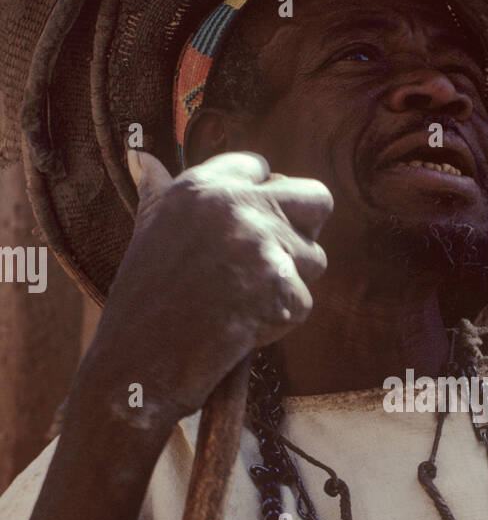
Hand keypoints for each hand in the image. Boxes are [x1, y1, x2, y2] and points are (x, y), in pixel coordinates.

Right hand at [83, 150, 330, 422]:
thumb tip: (140, 156)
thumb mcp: (147, 232)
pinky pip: (302, 303)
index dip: (262, 198)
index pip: (260, 168)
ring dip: (287, 284)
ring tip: (241, 303)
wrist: (139, 364)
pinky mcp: (281, 288)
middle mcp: (236, 206)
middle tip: (274, 260)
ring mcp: (262, 245)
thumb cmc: (143, 302)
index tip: (247, 226)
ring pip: (314, 259)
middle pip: (316, 199)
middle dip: (305, 229)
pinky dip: (278, 322)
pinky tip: (240, 329)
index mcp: (202, 186)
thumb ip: (158, 190)